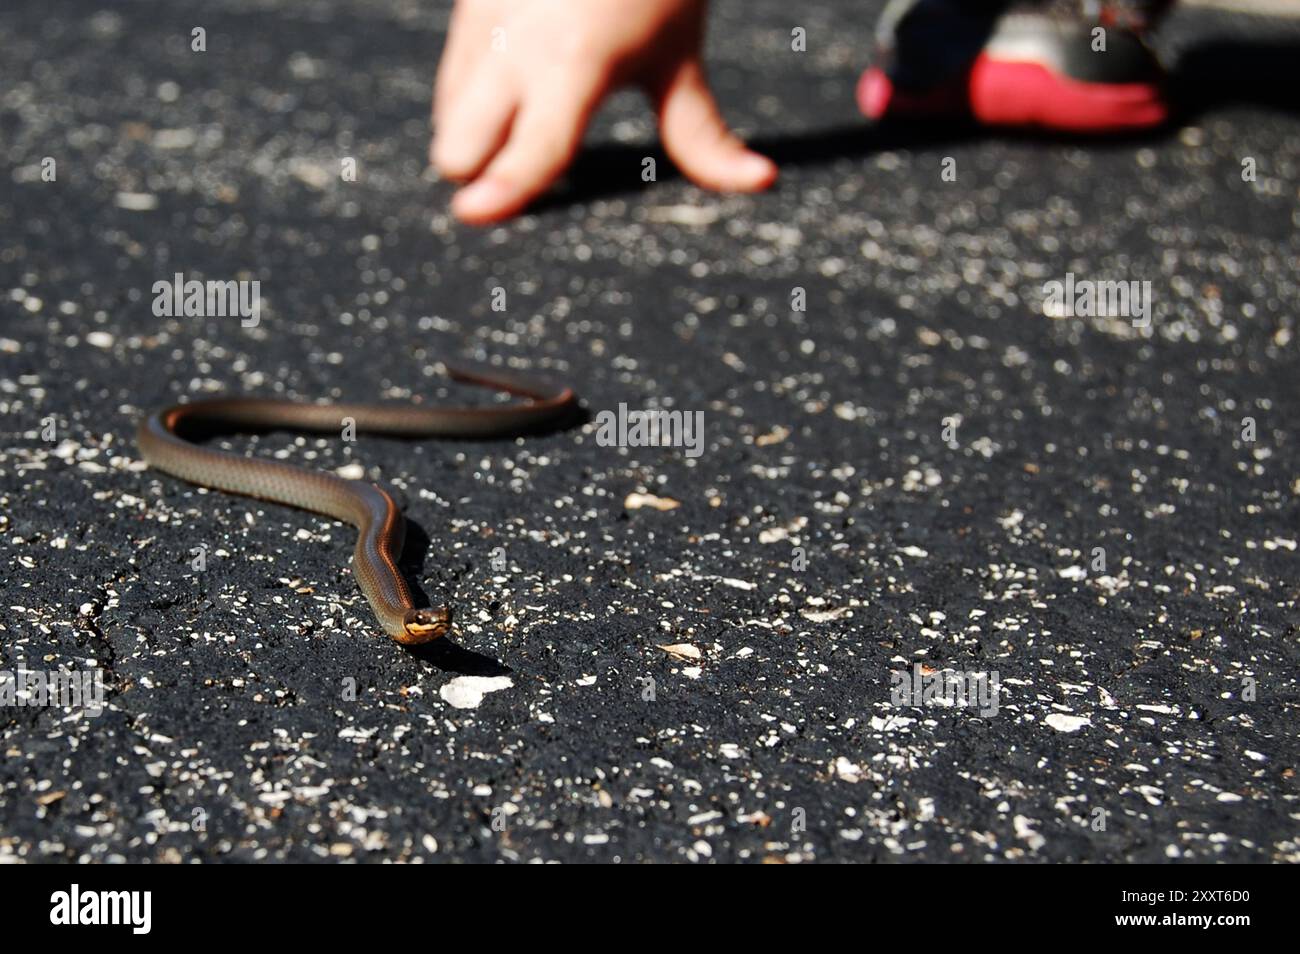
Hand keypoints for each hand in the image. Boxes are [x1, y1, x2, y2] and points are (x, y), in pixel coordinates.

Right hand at [431, 0, 777, 222]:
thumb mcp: (678, 56)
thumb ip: (702, 133)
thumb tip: (762, 181)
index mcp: (576, 63)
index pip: (532, 144)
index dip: (504, 186)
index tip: (475, 214)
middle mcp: (516, 42)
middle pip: (457, 146)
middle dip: (480, 169)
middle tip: (522, 165)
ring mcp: (481, 18)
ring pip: (447, 114)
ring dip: (476, 134)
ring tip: (528, 114)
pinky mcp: (466, 3)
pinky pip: (450, 78)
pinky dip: (475, 97)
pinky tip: (517, 81)